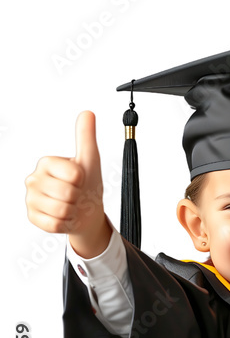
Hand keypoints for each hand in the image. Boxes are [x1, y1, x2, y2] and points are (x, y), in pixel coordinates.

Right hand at [25, 111, 111, 257]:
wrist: (86, 211)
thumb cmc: (87, 184)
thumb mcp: (89, 160)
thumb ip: (86, 137)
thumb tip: (87, 113)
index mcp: (47, 163)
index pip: (74, 174)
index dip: (83, 180)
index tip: (80, 179)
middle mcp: (34, 179)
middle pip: (67, 194)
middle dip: (78, 197)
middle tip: (76, 195)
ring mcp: (31, 199)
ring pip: (60, 210)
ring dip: (72, 211)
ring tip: (71, 205)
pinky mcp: (32, 217)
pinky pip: (53, 224)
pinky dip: (65, 223)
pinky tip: (64, 216)